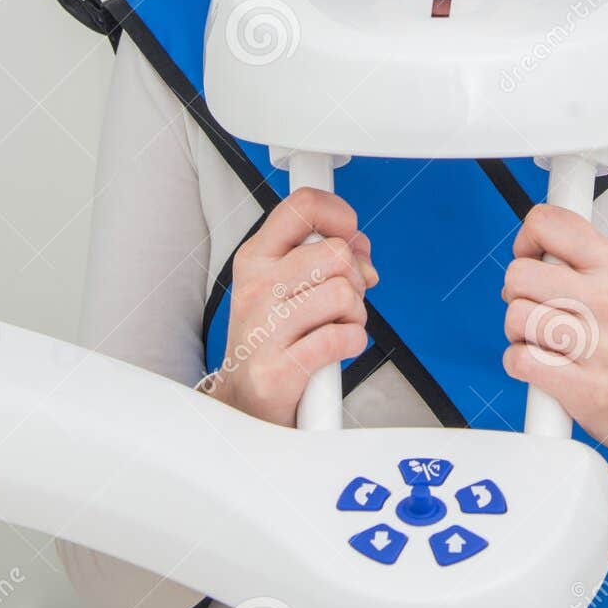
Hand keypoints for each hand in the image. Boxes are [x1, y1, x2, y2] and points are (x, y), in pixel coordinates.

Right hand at [209, 186, 376, 426]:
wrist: (244, 402)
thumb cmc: (271, 338)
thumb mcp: (285, 284)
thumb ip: (324, 257)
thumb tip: (362, 258)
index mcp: (256, 257)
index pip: (303, 206)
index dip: (340, 215)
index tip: (348, 236)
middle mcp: (255, 286)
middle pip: (337, 253)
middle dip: (354, 278)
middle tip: (341, 300)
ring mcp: (263, 328)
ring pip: (344, 293)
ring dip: (355, 314)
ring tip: (335, 326)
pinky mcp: (277, 370)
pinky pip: (342, 338)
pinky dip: (352, 343)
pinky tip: (335, 349)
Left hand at [501, 204, 607, 504]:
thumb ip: (576, 257)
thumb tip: (526, 247)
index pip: (546, 223)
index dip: (525, 242)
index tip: (531, 259)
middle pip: (518, 274)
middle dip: (517, 294)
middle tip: (537, 309)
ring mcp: (600, 346)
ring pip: (515, 317)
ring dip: (518, 332)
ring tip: (544, 340)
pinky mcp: (587, 388)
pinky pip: (519, 359)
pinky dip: (519, 364)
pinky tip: (543, 365)